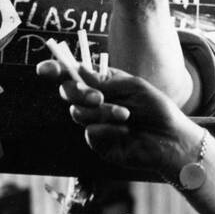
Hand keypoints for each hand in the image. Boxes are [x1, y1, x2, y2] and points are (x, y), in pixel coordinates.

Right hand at [36, 60, 204, 179]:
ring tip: (126, 115)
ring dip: (103, 112)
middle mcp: (95, 103)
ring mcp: (94, 123)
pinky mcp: (98, 143)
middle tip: (98, 97)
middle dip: (79, 93)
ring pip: (79, 113)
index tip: (44, 69)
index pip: (73, 75)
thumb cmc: (156, 109)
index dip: (56, 70)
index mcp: (102, 84)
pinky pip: (90, 132)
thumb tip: (78, 72)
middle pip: (68, 93)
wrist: (170, 139)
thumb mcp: (132, 86)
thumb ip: (104, 80)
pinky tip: (125, 131)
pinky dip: (108, 129)